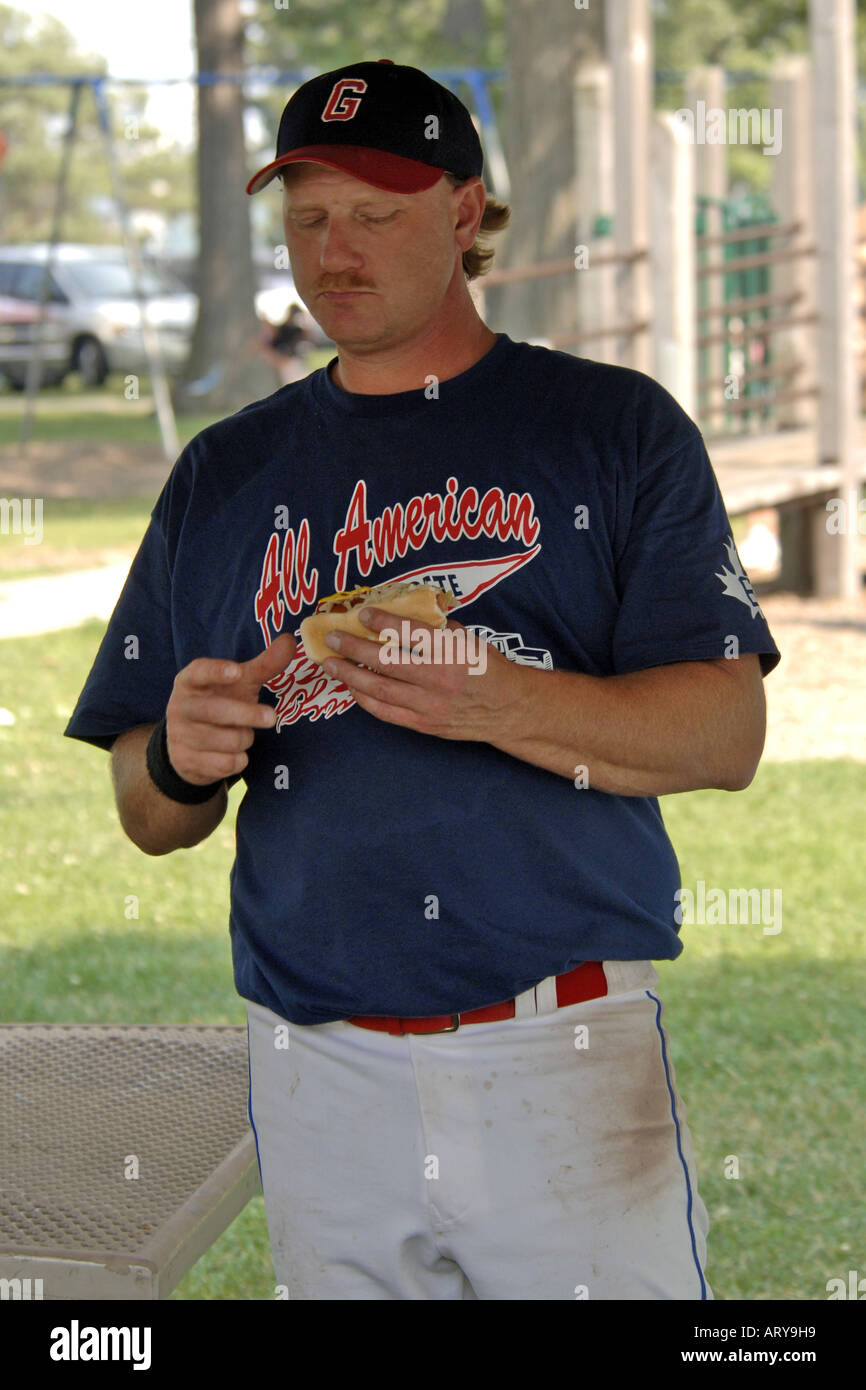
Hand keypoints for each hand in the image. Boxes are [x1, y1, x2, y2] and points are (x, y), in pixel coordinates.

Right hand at [165, 633, 295, 783]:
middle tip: (271, 717)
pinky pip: (225, 764)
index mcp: (190, 681)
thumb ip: (264, 664)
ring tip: (243, 733)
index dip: (216, 671)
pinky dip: (238, 759)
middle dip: (247, 715)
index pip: (199, 672)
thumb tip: (290, 640)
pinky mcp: (187, 761)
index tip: (238, 672)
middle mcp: (180, 707)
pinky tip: (235, 754)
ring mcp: (180, 735)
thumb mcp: (239, 683)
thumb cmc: (220, 703)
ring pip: (226, 741)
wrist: (188, 745)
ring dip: (245, 738)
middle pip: (216, 711)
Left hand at [319, 608, 525, 742]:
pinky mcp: (423, 725)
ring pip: (378, 689)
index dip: (382, 622)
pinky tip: (351, 686)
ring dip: (350, 675)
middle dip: (353, 648)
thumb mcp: (469, 640)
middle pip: (385, 662)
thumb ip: (437, 629)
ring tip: (329, 663)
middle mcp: (438, 679)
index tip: (362, 614)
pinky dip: (364, 699)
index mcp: (452, 653)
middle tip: (331, 638)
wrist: (507, 709)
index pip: (410, 633)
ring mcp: (429, 706)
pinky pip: (385, 712)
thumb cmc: (488, 668)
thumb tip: (402, 615)